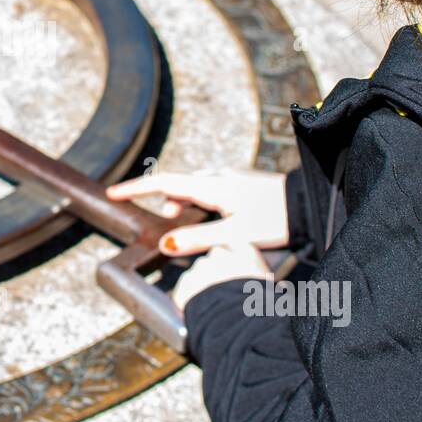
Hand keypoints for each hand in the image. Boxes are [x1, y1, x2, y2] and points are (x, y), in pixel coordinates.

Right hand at [105, 167, 290, 254]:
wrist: (309, 204)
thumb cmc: (276, 220)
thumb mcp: (235, 235)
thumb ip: (198, 239)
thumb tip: (165, 244)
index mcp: (213, 186)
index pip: (164, 184)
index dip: (135, 189)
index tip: (112, 193)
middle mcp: (218, 177)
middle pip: (179, 188)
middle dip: (167, 207)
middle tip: (168, 232)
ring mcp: (230, 178)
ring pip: (196, 191)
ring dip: (188, 209)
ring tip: (198, 234)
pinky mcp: (241, 184)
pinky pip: (210, 191)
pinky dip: (202, 205)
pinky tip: (216, 223)